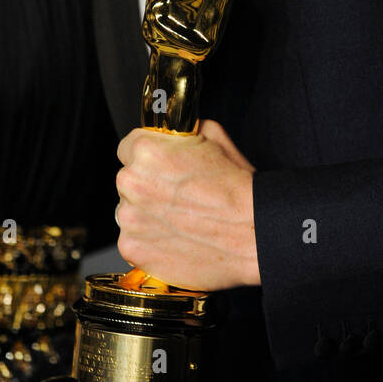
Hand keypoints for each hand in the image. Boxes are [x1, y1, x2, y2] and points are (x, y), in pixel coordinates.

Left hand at [115, 120, 260, 290]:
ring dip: (148, 215)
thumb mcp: (214, 137)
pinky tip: (177, 239)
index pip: (128, 147)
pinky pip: (133, 240)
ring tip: (181, 221)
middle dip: (148, 186)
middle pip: (129, 181)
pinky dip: (150, 242)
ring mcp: (129, 220)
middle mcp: (131, 183)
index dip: (148, 157)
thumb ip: (182, 132)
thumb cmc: (237, 189)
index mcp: (146, 151)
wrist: (254, 235)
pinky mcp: (133, 249)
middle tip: (178, 196)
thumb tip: (173, 133)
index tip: (161, 166)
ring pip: (130, 211)